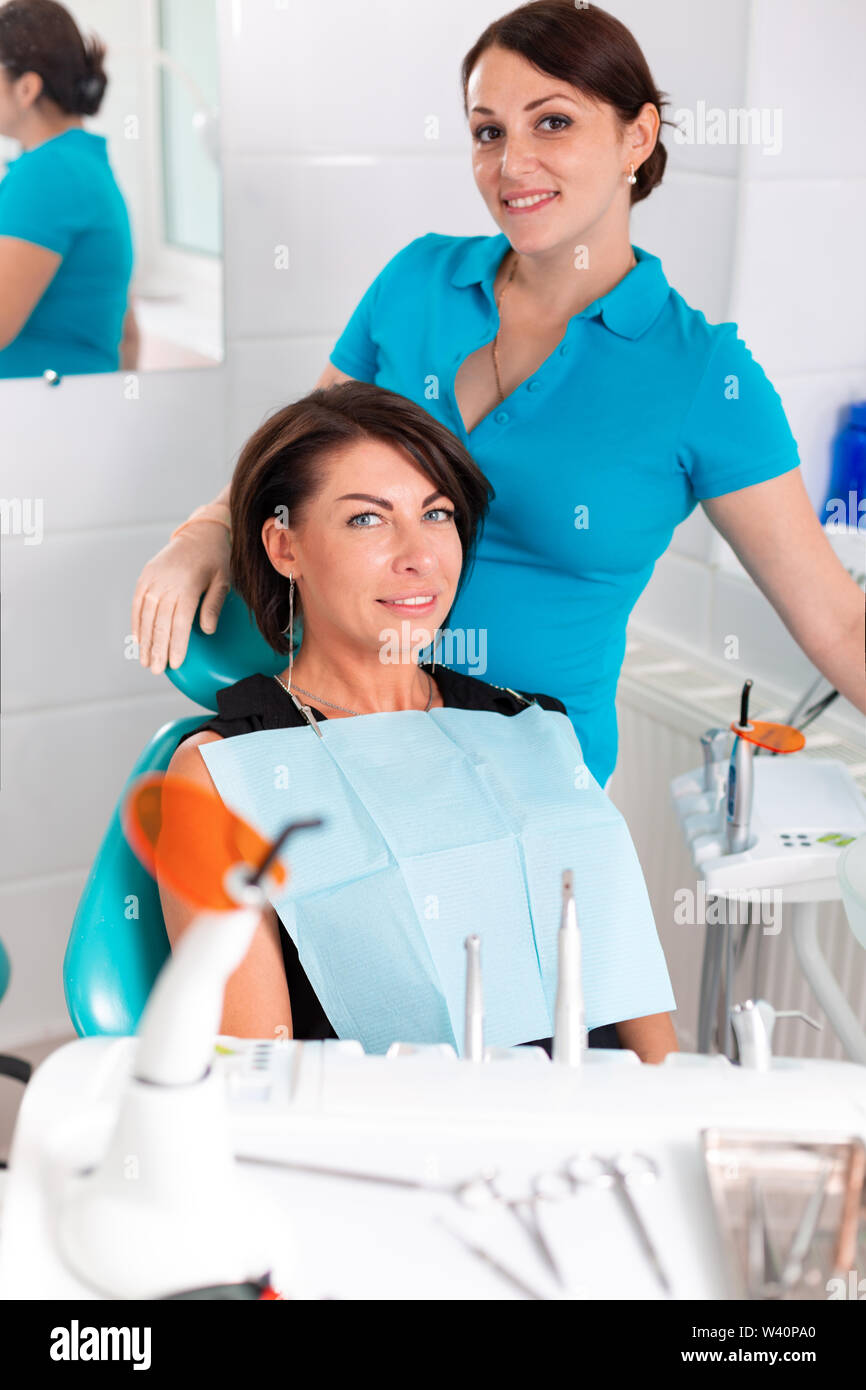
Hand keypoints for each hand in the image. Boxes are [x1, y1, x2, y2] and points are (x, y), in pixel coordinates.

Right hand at [132, 522, 230, 673]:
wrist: (200, 533)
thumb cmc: (216, 560)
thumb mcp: (222, 581)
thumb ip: (213, 606)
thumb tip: (207, 630)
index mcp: (186, 585)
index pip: (179, 622)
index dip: (176, 644)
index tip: (175, 663)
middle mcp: (166, 583)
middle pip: (159, 622)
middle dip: (157, 649)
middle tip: (155, 670)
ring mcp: (153, 579)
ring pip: (145, 615)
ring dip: (144, 640)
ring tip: (145, 661)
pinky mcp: (145, 576)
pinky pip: (137, 603)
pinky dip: (137, 623)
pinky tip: (138, 639)